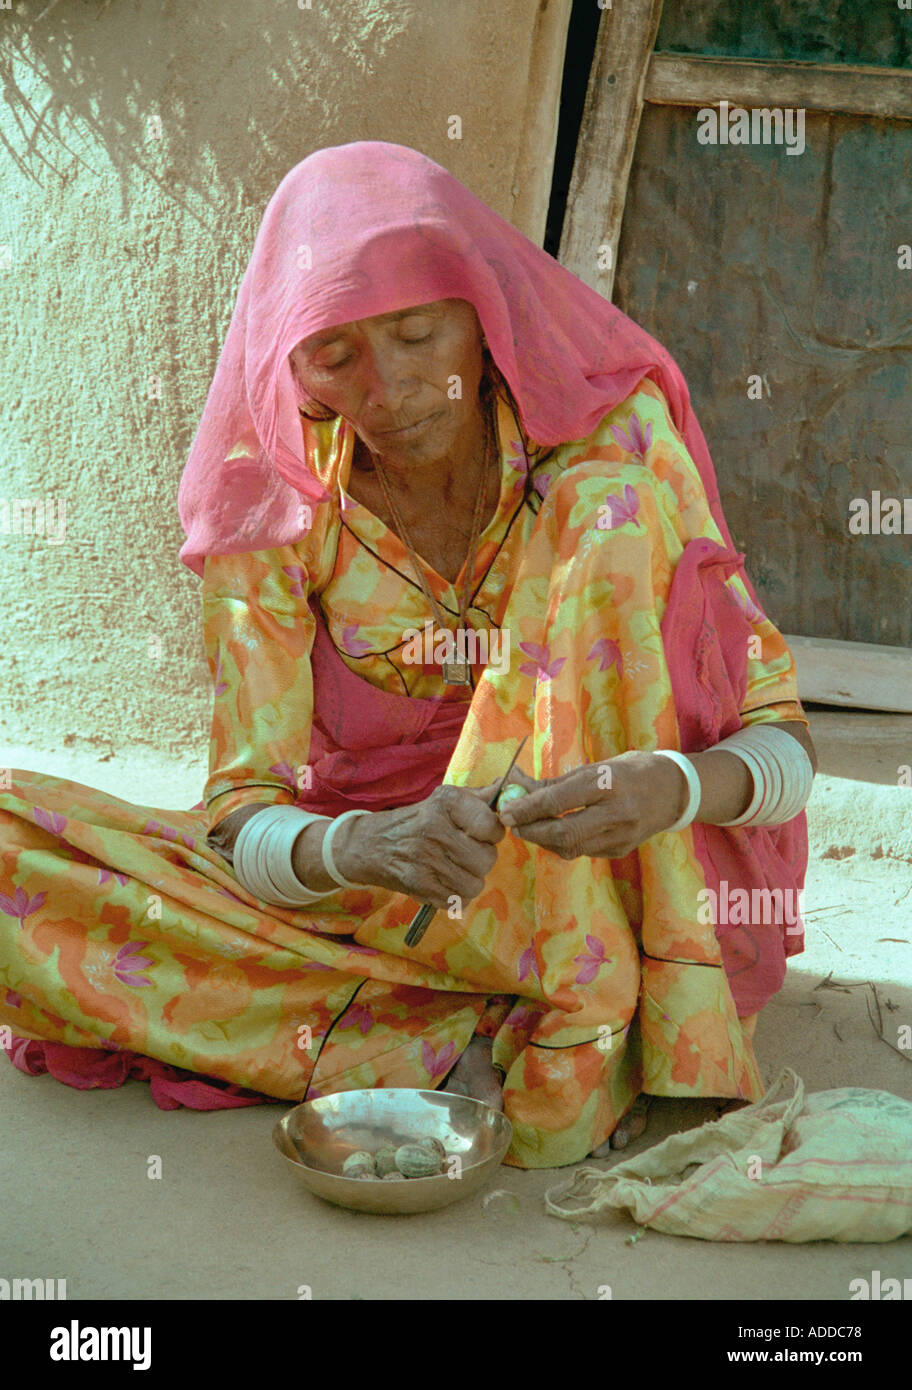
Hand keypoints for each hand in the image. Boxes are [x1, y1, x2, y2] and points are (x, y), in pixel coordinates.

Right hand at [336, 781, 507, 910]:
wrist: (370, 845)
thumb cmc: (416, 820)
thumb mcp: (443, 800)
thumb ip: (479, 797)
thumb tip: (508, 788)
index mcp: (445, 803)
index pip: (492, 827)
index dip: (490, 833)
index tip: (478, 833)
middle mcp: (435, 829)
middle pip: (487, 859)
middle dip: (480, 859)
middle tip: (464, 852)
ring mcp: (426, 859)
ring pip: (475, 884)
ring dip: (469, 879)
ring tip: (454, 868)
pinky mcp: (418, 885)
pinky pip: (457, 900)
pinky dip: (454, 895)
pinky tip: (442, 880)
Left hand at [495, 751, 689, 859]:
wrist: (673, 791)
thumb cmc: (628, 771)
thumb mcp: (594, 767)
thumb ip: (554, 782)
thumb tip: (514, 786)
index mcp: (609, 783)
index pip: (559, 800)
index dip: (527, 808)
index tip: (505, 810)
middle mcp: (617, 813)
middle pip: (564, 833)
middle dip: (531, 831)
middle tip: (512, 824)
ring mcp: (621, 836)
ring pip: (570, 848)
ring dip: (543, 840)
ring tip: (530, 826)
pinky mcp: (620, 851)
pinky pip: (582, 851)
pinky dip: (562, 843)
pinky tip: (555, 832)